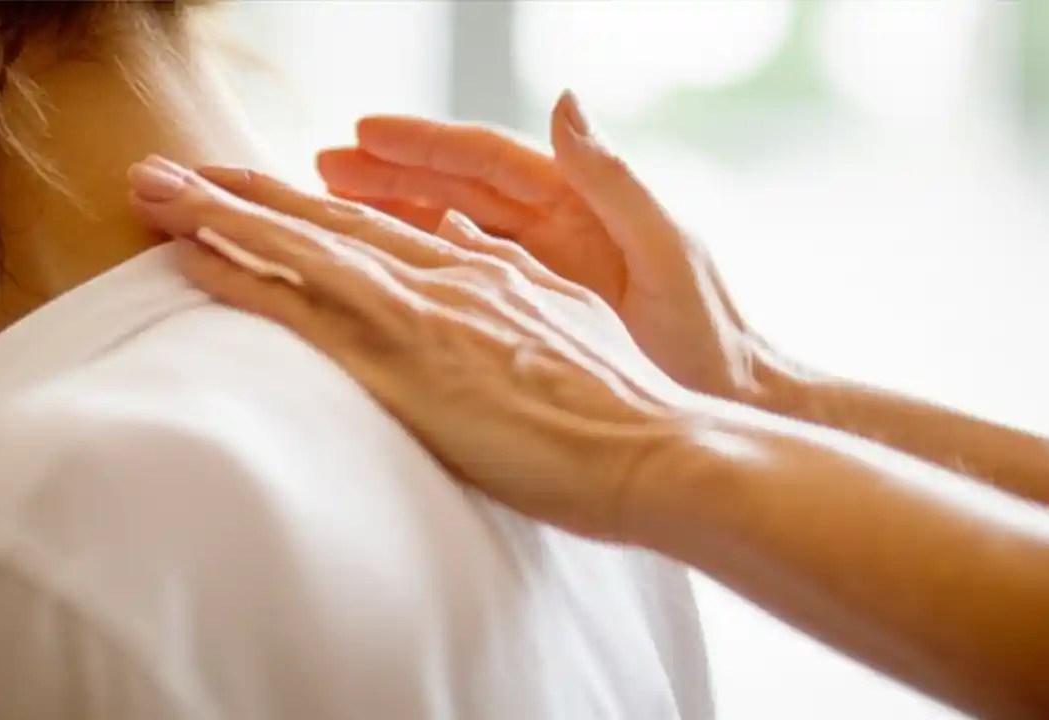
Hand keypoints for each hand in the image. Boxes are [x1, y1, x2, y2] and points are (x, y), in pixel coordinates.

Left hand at [127, 155, 700, 540]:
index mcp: (480, 272)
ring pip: (299, 249)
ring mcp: (417, 316)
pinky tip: (186, 256)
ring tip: (152, 189)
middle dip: (240, 192)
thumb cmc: (621, 402)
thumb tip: (464, 241)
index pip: (373, 229)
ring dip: (218, 214)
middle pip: (322, 224)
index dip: (305, 208)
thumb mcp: (571, 319)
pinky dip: (240, 276)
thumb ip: (514, 276)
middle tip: (170, 169)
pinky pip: (301, 310)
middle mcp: (441, 277)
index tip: (254, 192)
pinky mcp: (402, 365)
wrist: (653, 445)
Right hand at [316, 91, 792, 404]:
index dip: (422, 144)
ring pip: (451, 229)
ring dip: (393, 214)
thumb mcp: (666, 250)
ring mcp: (541, 270)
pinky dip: (422, 265)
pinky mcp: (534, 313)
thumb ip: (613, 180)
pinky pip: (466, 279)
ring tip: (329, 204)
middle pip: (455, 187)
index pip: (487, 159)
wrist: (728, 403)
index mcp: (581, 202)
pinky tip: (380, 263)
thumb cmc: (709, 333)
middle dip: (389, 173)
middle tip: (319, 167)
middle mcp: (554, 226)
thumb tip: (564, 100)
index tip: (361, 132)